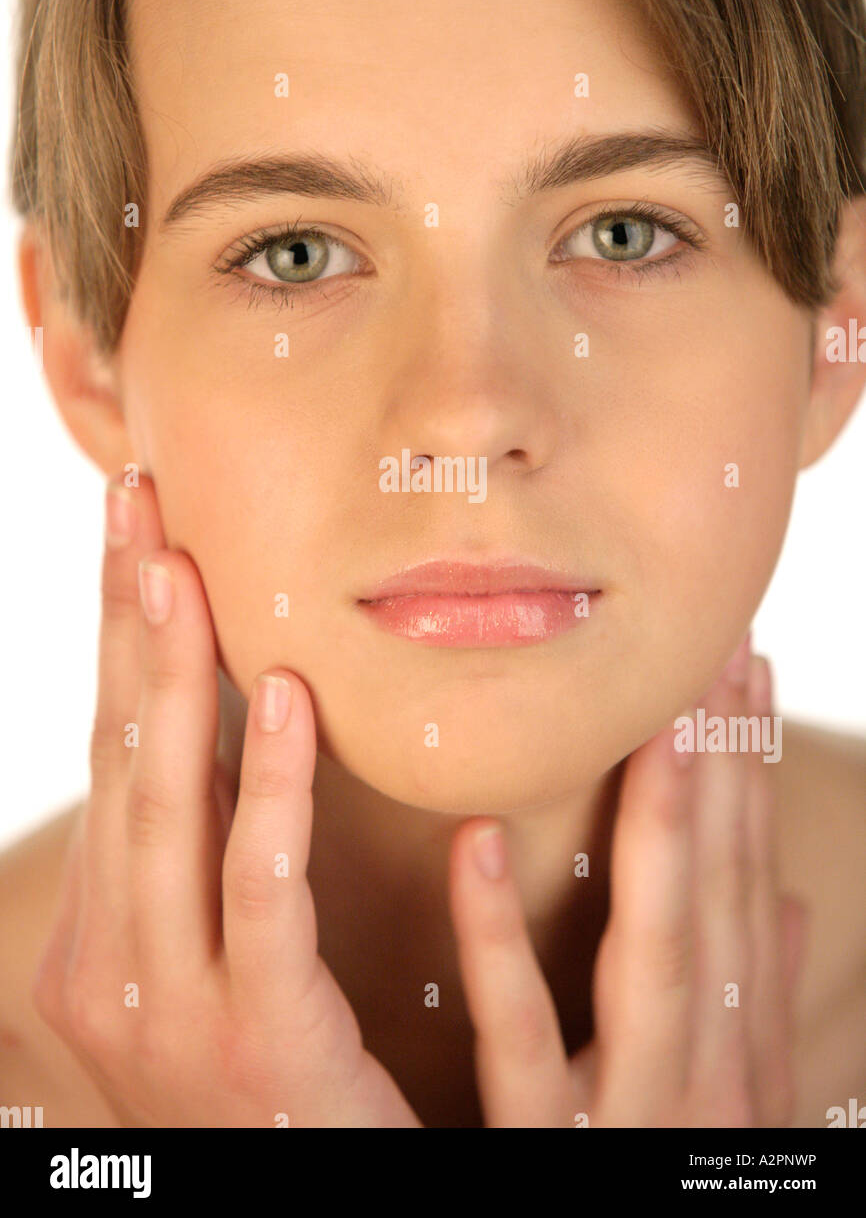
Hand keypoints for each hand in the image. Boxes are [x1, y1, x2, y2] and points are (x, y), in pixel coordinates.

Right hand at [33, 473, 420, 1126]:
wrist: (307, 1215)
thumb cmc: (277, 1086)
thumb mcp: (219, 965)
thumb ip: (218, 856)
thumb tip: (245, 719)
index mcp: (101, 940)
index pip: (113, 755)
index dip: (120, 639)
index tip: (134, 532)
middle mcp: (108, 966)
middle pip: (122, 759)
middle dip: (127, 625)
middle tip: (139, 503)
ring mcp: (168, 1009)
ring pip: (166, 810)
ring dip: (174, 677)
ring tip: (184, 565)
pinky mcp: (256, 1037)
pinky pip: (259, 891)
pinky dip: (265, 790)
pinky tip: (281, 695)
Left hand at [448, 636, 807, 1125]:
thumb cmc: (686, 1186)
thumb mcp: (735, 1108)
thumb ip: (760, 1006)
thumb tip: (793, 905)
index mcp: (731, 1052)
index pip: (740, 886)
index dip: (748, 777)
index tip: (744, 667)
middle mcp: (699, 1074)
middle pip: (714, 900)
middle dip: (726, 773)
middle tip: (719, 649)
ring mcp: (627, 1116)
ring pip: (653, 952)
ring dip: (661, 830)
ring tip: (659, 716)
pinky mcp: (543, 1159)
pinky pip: (522, 1046)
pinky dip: (502, 947)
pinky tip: (476, 846)